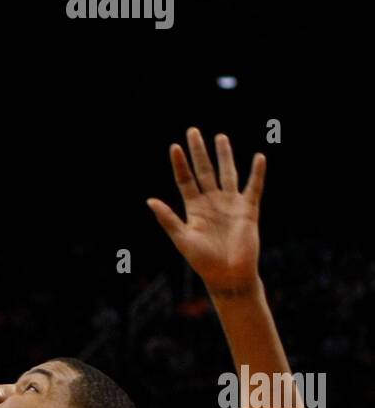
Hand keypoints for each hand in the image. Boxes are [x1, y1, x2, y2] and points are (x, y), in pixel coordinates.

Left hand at [147, 128, 265, 295]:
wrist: (229, 276)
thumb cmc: (203, 262)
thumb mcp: (182, 240)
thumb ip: (168, 219)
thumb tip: (149, 201)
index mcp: (194, 209)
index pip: (185, 181)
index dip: (180, 165)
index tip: (175, 147)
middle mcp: (212, 203)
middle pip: (205, 171)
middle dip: (199, 152)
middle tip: (193, 131)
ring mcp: (230, 204)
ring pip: (227, 173)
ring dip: (224, 155)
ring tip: (220, 137)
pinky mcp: (248, 210)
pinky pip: (254, 187)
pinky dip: (257, 173)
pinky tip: (259, 157)